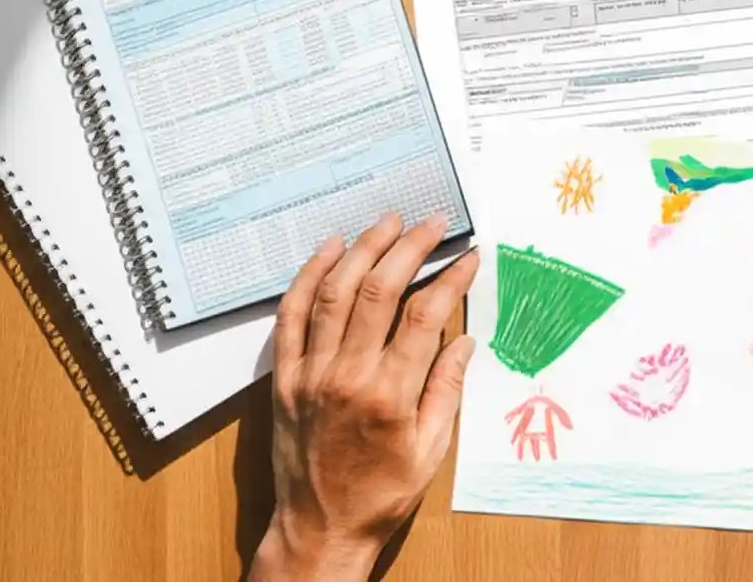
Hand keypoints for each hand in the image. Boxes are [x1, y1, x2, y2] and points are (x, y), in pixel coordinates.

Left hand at [250, 212, 479, 581]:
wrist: (320, 529)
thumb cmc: (381, 496)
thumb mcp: (431, 451)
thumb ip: (446, 390)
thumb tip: (463, 340)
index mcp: (392, 395)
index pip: (427, 315)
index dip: (451, 278)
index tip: (468, 256)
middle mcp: (348, 376)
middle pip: (380, 291)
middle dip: (410, 248)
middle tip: (431, 223)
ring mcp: (311, 373)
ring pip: (335, 292)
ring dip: (362, 250)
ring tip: (386, 222)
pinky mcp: (284, 377)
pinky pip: (292, 315)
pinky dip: (309, 277)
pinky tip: (329, 251)